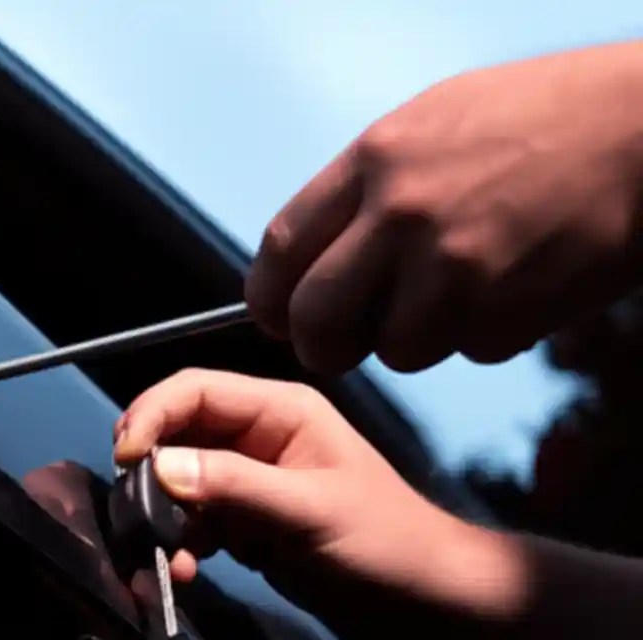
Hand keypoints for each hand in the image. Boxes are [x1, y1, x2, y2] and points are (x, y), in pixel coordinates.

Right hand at [113, 369, 515, 615]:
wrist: (424, 597)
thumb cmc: (383, 542)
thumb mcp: (307, 511)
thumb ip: (234, 486)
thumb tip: (158, 467)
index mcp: (279, 410)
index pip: (194, 390)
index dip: (151, 415)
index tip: (125, 460)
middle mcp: (256, 435)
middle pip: (176, 433)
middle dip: (147, 472)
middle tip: (134, 511)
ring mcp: (248, 478)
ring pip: (176, 481)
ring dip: (160, 516)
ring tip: (160, 553)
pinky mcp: (244, 518)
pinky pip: (192, 519)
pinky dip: (180, 542)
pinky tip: (186, 569)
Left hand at [246, 41, 642, 373]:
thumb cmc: (540, 118)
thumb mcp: (429, 125)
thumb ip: (364, 191)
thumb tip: (312, 259)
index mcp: (376, 160)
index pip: (282, 249)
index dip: (269, 298)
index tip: (275, 317)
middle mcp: (404, 215)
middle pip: (319, 319)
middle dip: (321, 344)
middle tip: (338, 345)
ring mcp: (457, 268)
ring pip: (396, 349)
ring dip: (416, 338)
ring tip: (458, 290)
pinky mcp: (510, 311)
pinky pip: (468, 351)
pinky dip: (481, 335)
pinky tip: (511, 285)